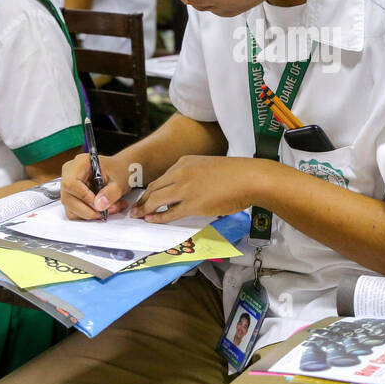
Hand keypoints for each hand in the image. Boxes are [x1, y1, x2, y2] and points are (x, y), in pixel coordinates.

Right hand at [60, 150, 137, 219]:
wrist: (119, 171)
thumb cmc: (118, 171)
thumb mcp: (120, 181)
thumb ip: (110, 193)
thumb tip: (98, 206)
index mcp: (80, 163)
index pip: (70, 183)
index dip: (83, 196)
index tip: (98, 202)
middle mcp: (69, 174)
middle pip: (68, 198)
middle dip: (89, 210)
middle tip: (108, 211)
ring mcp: (68, 187)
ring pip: (71, 209)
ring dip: (90, 214)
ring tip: (110, 209)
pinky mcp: (71, 197)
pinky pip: (74, 212)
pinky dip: (89, 215)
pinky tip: (103, 210)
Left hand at [131, 155, 271, 222]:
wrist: (249, 178)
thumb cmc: (235, 174)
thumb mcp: (208, 167)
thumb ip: (194, 176)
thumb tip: (187, 192)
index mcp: (185, 162)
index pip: (161, 178)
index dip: (151, 190)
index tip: (146, 198)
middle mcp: (181, 173)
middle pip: (154, 188)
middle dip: (143, 199)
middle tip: (135, 209)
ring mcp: (186, 188)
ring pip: (156, 199)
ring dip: (145, 209)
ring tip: (138, 216)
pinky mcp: (192, 204)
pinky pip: (169, 213)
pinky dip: (157, 218)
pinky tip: (151, 220)